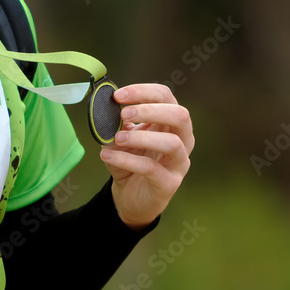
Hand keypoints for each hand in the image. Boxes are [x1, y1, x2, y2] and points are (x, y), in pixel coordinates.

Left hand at [100, 83, 193, 228]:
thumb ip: (117, 123)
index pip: (166, 97)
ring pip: (171, 143)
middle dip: (150, 110)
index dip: (143, 92)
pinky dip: (127, 160)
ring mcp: (179, 162)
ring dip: (141, 137)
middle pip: (180, 115)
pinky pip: (151, 168)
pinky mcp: (169, 183)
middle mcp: (182, 140)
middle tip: (123, 113)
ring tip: (117, 138)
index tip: (118, 95)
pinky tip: (107, 156)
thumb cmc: (130, 163)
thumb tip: (106, 106)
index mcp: (171, 123)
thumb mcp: (121, 139)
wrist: (130, 198)